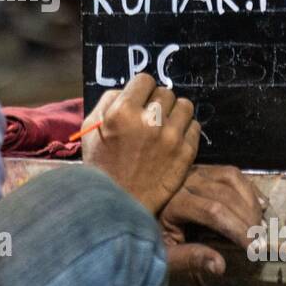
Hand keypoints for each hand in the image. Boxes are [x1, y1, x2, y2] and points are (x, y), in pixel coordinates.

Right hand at [81, 73, 200, 215]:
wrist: (119, 205)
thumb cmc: (101, 167)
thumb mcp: (90, 130)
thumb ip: (108, 102)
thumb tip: (128, 90)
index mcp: (122, 112)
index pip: (145, 80)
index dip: (140, 89)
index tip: (139, 99)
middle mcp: (149, 121)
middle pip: (166, 92)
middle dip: (157, 101)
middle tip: (150, 116)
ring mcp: (171, 138)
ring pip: (185, 105)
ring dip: (174, 113)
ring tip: (165, 125)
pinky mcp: (186, 153)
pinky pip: (195, 126)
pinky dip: (185, 130)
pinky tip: (172, 140)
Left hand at [160, 166, 265, 276]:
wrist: (135, 218)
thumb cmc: (150, 239)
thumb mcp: (165, 255)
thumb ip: (190, 259)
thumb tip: (220, 266)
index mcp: (173, 202)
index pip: (213, 212)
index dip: (238, 230)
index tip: (255, 249)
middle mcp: (184, 181)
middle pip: (226, 195)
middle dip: (248, 220)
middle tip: (261, 243)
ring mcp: (194, 172)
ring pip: (231, 178)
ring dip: (250, 202)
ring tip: (259, 226)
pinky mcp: (202, 169)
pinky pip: (231, 173)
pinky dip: (249, 189)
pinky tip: (260, 206)